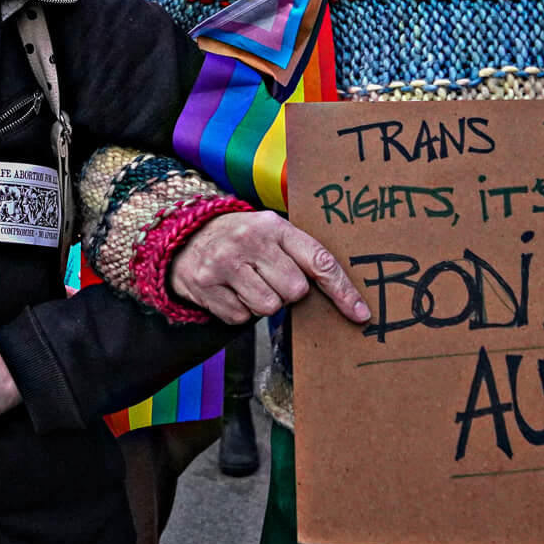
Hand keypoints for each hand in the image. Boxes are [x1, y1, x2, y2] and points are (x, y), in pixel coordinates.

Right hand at [167, 210, 370, 325]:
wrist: (183, 235)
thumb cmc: (240, 238)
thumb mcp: (270, 231)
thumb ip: (300, 252)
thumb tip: (343, 295)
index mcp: (273, 226)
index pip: (318, 261)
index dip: (342, 291)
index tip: (360, 314)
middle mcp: (249, 241)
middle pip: (294, 291)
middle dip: (287, 292)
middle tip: (269, 277)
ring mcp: (224, 263)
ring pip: (268, 307)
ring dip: (262, 302)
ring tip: (247, 283)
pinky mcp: (205, 285)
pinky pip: (241, 318)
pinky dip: (239, 310)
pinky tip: (229, 290)